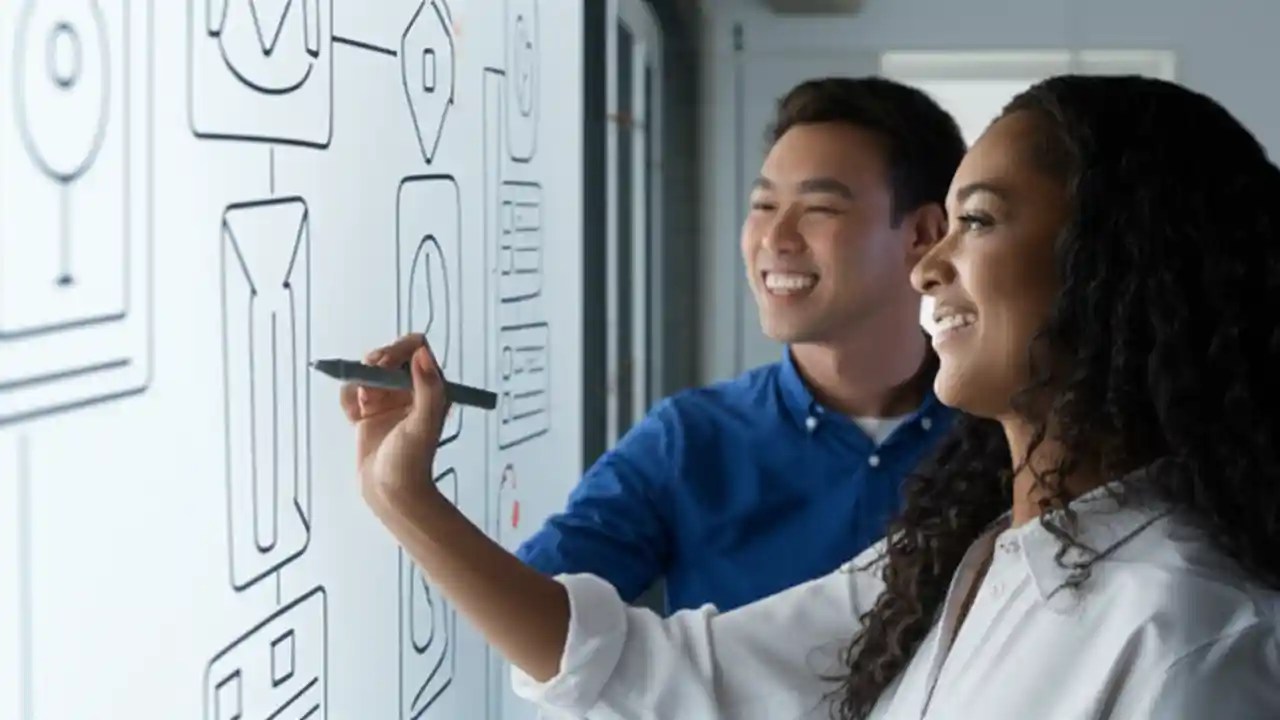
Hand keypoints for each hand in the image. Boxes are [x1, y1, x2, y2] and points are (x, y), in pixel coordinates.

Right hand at [339, 333, 449, 515]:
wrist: (389, 492)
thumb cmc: (410, 462)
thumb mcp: (423, 424)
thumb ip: (428, 388)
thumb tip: (422, 354)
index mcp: (430, 386)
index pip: (415, 347)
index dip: (397, 349)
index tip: (382, 365)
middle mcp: (409, 388)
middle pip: (386, 354)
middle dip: (373, 366)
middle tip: (369, 390)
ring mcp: (386, 399)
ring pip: (364, 371)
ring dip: (358, 385)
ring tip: (365, 409)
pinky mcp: (367, 411)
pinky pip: (350, 391)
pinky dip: (348, 401)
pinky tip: (355, 419)